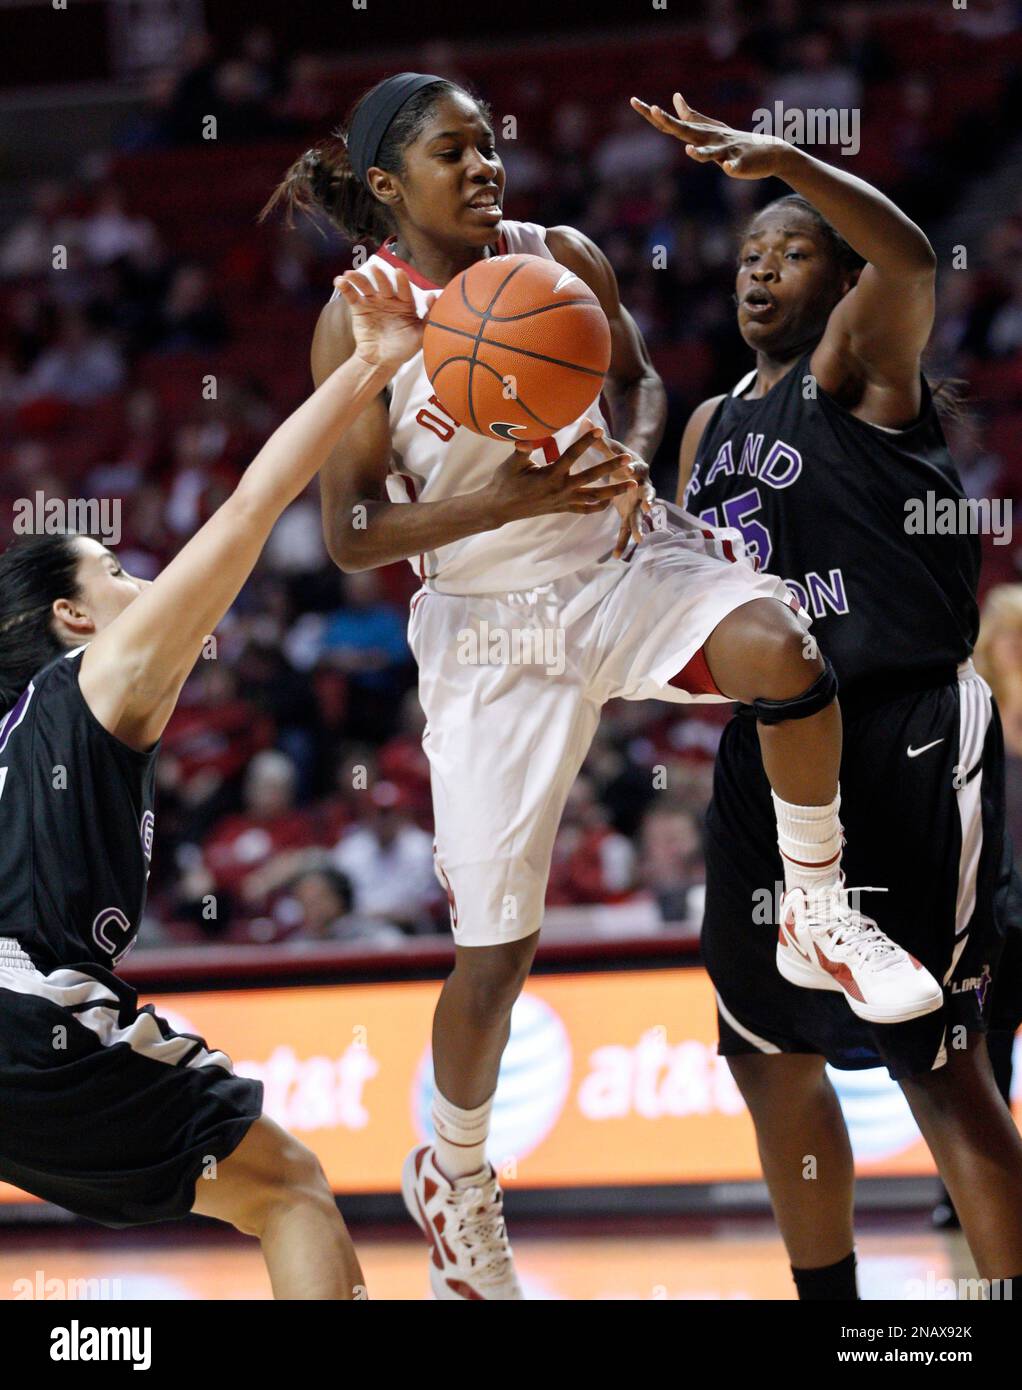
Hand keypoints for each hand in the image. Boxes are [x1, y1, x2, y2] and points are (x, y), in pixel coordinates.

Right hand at [334, 264, 439, 371]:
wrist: (382, 362)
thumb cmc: (403, 349)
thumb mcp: (421, 335)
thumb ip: (429, 316)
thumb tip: (434, 296)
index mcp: (405, 304)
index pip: (404, 289)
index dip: (402, 281)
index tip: (399, 273)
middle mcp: (389, 300)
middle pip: (384, 285)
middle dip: (380, 277)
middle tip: (376, 270)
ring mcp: (373, 303)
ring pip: (366, 286)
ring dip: (359, 278)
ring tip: (351, 274)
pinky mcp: (359, 309)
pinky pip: (351, 295)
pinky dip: (345, 287)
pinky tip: (340, 281)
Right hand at [480, 426, 636, 525]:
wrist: (499, 508)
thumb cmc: (504, 482)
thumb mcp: (511, 463)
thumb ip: (522, 448)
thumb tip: (526, 436)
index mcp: (550, 475)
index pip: (572, 455)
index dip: (586, 441)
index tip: (600, 430)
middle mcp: (561, 489)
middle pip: (592, 477)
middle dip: (611, 466)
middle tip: (628, 459)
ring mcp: (563, 501)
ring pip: (595, 497)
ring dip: (615, 490)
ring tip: (633, 484)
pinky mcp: (562, 509)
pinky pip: (585, 509)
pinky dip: (599, 506)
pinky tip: (611, 501)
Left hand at [589, 432, 655, 557]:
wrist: (633, 469)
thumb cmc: (621, 456)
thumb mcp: (613, 447)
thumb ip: (600, 438)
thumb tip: (585, 420)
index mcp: (638, 468)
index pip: (638, 468)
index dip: (636, 470)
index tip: (634, 472)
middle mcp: (642, 486)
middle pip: (646, 495)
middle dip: (647, 502)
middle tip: (647, 509)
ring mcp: (637, 502)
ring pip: (639, 516)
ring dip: (639, 527)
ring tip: (639, 539)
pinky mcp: (631, 513)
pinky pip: (627, 529)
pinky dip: (624, 542)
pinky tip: (618, 556)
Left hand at [631, 92, 791, 179]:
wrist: (768, 150)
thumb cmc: (734, 142)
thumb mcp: (710, 129)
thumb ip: (691, 117)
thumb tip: (676, 98)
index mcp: (701, 134)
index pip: (672, 124)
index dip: (653, 115)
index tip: (634, 102)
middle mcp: (711, 139)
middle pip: (687, 131)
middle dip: (670, 122)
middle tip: (654, 110)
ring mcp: (726, 151)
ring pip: (711, 153)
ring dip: (700, 152)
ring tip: (688, 151)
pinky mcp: (741, 163)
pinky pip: (735, 166)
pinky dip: (732, 167)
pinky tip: (728, 168)